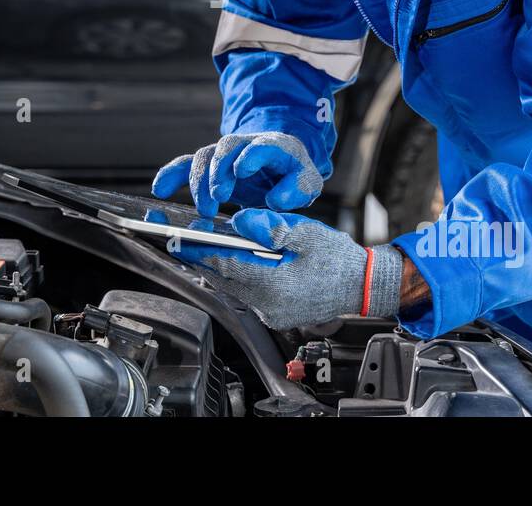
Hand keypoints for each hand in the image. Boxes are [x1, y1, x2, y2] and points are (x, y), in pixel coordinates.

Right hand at [152, 132, 321, 216]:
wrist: (278, 161)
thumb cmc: (292, 174)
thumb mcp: (306, 182)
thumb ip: (298, 189)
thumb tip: (276, 200)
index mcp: (273, 145)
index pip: (262, 144)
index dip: (251, 154)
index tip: (242, 170)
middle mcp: (244, 144)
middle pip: (226, 147)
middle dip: (219, 172)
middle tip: (219, 198)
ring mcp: (223, 154)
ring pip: (204, 157)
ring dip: (200, 182)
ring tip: (206, 211)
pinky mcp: (208, 167)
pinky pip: (185, 165)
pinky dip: (171, 175)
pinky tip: (160, 190)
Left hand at [172, 208, 402, 329]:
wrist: (362, 285)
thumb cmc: (338, 259)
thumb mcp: (306, 233)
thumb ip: (270, 226)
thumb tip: (239, 220)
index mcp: (275, 284)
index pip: (224, 265)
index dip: (196, 249)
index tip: (174, 235)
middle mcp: (268, 304)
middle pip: (219, 278)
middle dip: (194, 255)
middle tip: (169, 234)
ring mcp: (269, 311)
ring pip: (227, 286)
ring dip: (209, 265)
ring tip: (189, 242)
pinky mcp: (272, 312)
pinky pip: (240, 292)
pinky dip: (228, 274)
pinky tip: (220, 258)